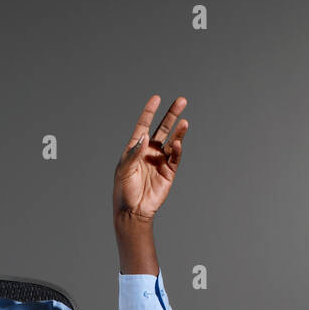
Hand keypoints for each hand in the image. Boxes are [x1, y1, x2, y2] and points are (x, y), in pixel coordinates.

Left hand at [113, 94, 187, 220]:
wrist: (133, 210)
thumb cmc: (124, 190)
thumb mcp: (124, 170)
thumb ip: (134, 153)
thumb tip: (145, 137)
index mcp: (136, 147)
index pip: (144, 125)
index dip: (149, 112)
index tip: (156, 98)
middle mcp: (150, 151)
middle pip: (163, 128)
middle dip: (172, 114)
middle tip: (181, 100)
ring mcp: (161, 160)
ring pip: (172, 141)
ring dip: (179, 131)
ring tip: (184, 121)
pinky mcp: (169, 172)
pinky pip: (175, 158)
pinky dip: (177, 150)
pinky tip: (178, 143)